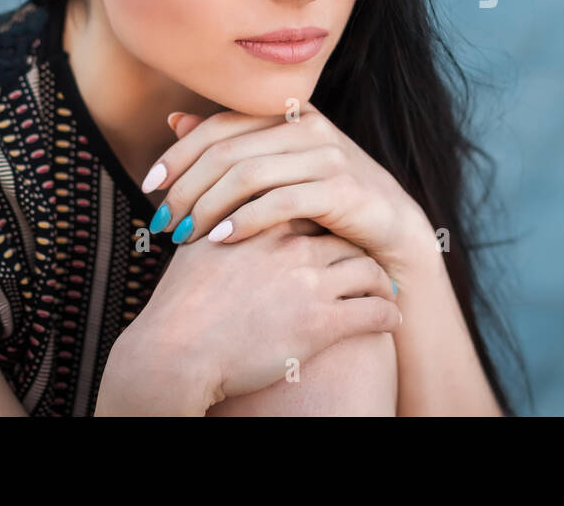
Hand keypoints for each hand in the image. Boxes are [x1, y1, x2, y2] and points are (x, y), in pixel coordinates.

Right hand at [116, 221, 400, 411]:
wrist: (173, 354)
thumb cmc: (178, 306)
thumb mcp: (194, 245)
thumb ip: (215, 220)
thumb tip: (216, 209)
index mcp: (265, 225)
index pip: (314, 209)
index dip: (330, 221)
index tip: (339, 230)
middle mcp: (293, 248)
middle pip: (346, 239)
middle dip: (363, 250)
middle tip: (372, 261)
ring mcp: (310, 284)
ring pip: (369, 272)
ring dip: (382, 283)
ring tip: (386, 291)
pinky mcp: (321, 324)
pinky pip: (373, 313)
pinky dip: (387, 315)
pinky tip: (389, 321)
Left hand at [147, 104, 435, 280]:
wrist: (390, 227)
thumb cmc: (327, 198)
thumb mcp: (279, 165)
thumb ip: (233, 142)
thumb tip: (176, 120)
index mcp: (288, 113)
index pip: (219, 125)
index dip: (179, 154)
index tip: (150, 186)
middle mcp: (307, 126)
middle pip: (227, 151)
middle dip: (186, 187)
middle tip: (163, 221)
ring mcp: (327, 155)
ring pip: (247, 175)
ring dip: (208, 208)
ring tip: (185, 235)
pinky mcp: (340, 189)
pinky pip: (278, 201)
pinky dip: (243, 221)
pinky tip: (221, 240)